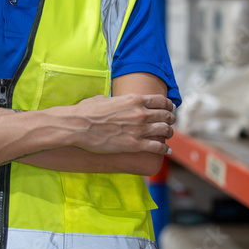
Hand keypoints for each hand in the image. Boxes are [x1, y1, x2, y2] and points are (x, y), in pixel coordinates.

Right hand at [60, 94, 175, 155]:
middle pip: (166, 115)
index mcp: (134, 99)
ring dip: (169, 133)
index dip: (168, 105)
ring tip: (168, 135)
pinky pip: (158, 147)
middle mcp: (140, 113)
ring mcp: (139, 130)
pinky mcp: (135, 145)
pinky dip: (165, 149)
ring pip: (165, 130)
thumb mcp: (104, 98)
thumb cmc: (87, 111)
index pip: (161, 101)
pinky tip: (167, 149)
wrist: (78, 126)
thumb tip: (115, 102)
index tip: (170, 108)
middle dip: (170, 118)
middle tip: (170, 121)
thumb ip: (116, 100)